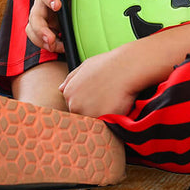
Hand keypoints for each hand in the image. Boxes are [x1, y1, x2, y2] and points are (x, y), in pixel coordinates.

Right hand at [25, 0, 83, 54]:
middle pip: (34, 15)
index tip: (58, 5)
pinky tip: (60, 47)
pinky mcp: (47, 25)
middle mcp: (42, 0)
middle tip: (51, 38)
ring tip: (55, 46)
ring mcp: (43, 14)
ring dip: (41, 39)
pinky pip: (41, 37)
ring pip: (33, 29)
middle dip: (41, 28)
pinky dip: (48, 44)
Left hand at [61, 20, 189, 117]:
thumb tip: (60, 88)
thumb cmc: (110, 64)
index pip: (73, 107)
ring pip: (92, 123)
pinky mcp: (101, 119)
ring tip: (112, 101)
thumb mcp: (86, 65)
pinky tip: (117, 106)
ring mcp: (87, 113)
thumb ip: (71, 78)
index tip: (97, 98)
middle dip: (93, 111)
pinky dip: (111, 119)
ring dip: (102, 116)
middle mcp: (74, 104)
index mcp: (69, 93)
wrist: (128, 66)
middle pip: (81, 116)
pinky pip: (105, 125)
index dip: (87, 103)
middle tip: (106, 99)